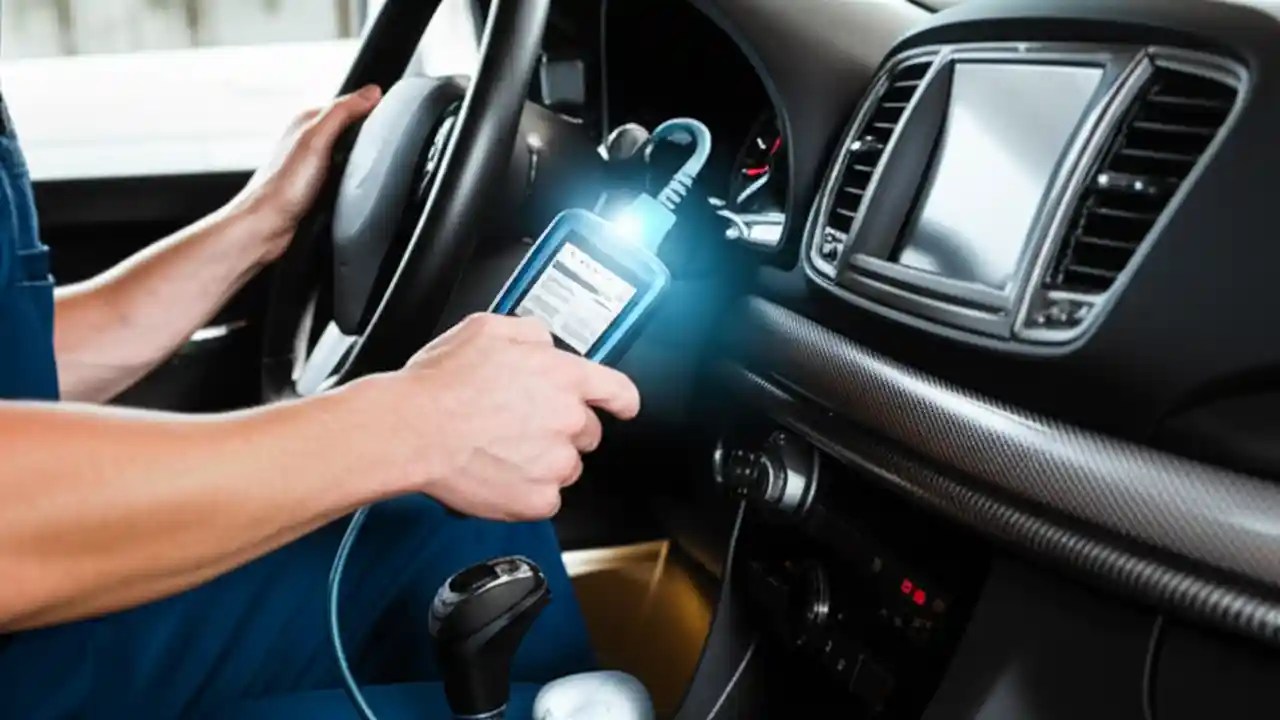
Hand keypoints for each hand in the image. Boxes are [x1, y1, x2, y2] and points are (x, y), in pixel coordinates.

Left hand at [230, 85, 382, 263]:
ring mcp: (314, 166)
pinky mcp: (319, 188)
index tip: (393, 117)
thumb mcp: (317, 139)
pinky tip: (359, 188)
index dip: (372, 110)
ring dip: (363, 162)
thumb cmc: (283, 187)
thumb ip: (343, 112)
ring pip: (350, 156)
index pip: (350, 106)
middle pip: (352, 131)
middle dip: (370, 138)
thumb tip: (372, 92)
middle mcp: (309, 141)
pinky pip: (346, 177)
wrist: (267, 226)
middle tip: (387, 147)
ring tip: (375, 169)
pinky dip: (356, 181)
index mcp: (308, 122)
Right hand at [378, 314, 640, 520]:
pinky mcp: (537, 499)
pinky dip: (526, 492)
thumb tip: (544, 343)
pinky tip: (498, 475)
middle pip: (587, 432)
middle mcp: (568, 420)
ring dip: (543, 461)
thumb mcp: (487, 329)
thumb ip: (530, 333)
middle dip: (562, 430)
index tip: (622, 407)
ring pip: (565, 467)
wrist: (413, 430)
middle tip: (521, 426)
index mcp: (564, 377)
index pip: (618, 391)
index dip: (622, 400)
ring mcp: (555, 463)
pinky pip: (544, 499)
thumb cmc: (441, 383)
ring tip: (501, 450)